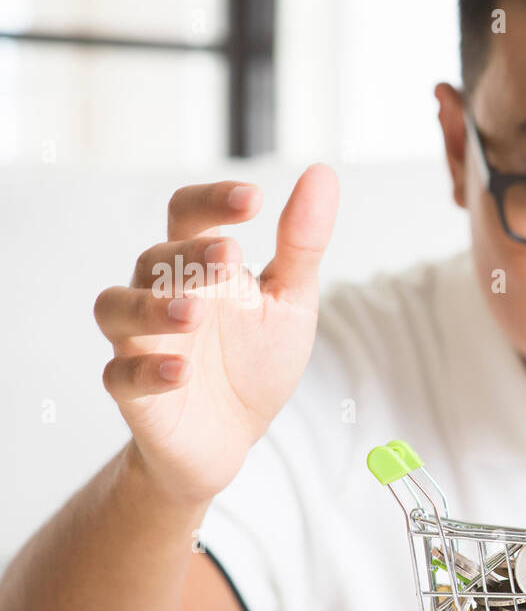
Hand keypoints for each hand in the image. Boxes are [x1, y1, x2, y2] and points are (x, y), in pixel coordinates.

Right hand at [95, 164, 338, 501]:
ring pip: (118, 308)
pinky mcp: (134, 393)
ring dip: (154, 308)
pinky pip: (121, 375)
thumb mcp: (289, 301)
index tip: (254, 199)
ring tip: (195, 313)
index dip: (214, 201)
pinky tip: (182, 371)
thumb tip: (321, 173)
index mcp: (198, 266)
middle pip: (155, 258)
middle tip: (229, 256)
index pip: (189, 214)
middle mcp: (161, 294)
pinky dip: (147, 371)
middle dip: (189, 255)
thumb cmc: (255, 360)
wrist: (231, 437)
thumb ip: (300, 244)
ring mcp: (141, 342)